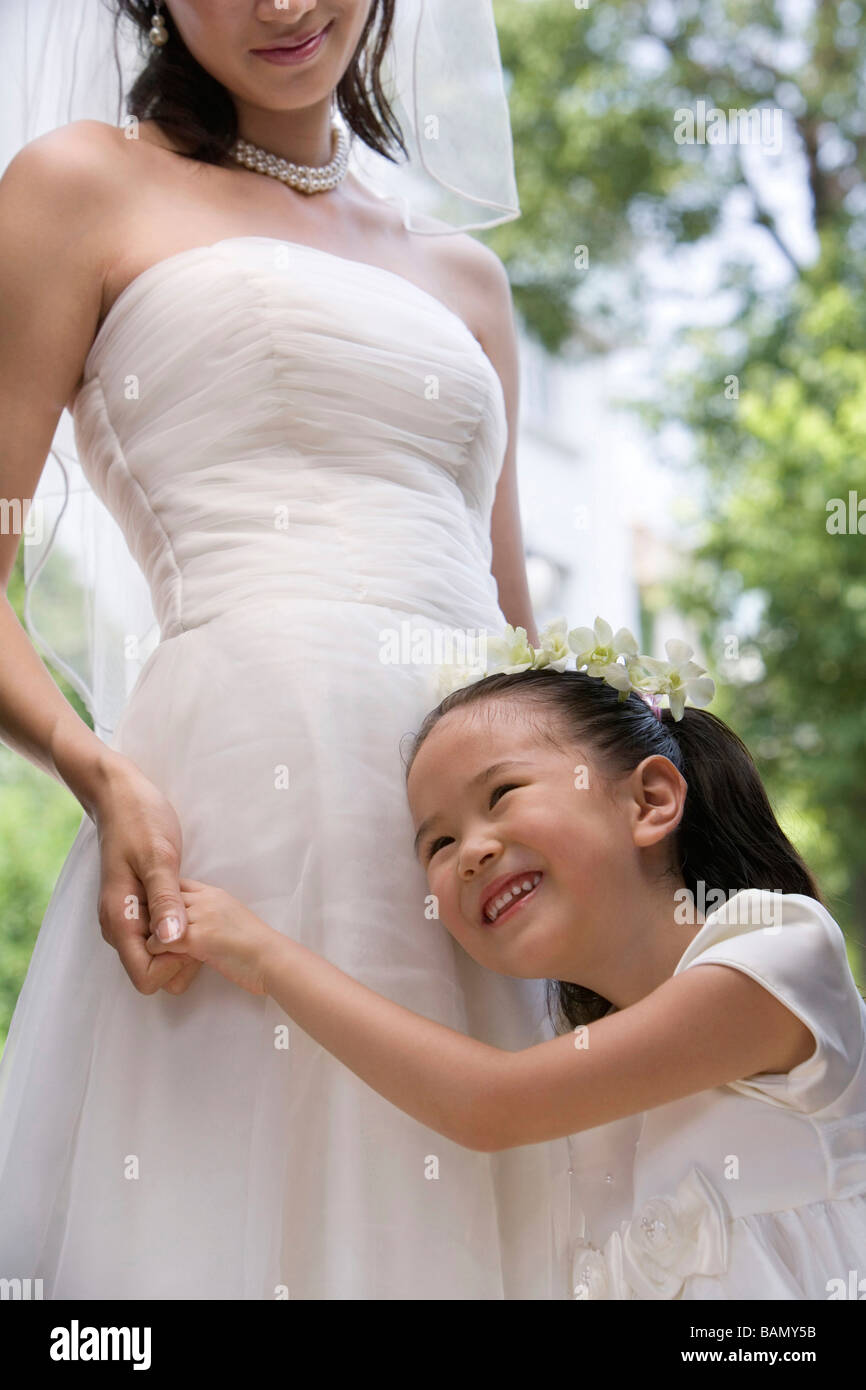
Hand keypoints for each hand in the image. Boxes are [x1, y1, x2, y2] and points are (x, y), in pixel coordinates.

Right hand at [93, 759, 198, 994]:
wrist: (119, 795)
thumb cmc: (139, 819)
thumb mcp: (159, 855)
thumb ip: (165, 899)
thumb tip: (171, 941)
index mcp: (121, 919)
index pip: (145, 977)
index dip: (173, 966)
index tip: (192, 935)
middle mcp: (119, 926)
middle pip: (151, 971)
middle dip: (180, 957)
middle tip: (197, 916)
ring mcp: (127, 918)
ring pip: (155, 955)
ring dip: (180, 942)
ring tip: (193, 906)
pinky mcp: (137, 908)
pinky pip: (157, 935)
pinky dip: (176, 927)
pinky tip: (187, 901)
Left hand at [145, 879, 277, 995]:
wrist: (271, 959)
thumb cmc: (254, 945)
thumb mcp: (229, 918)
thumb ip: (208, 914)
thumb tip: (188, 922)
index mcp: (213, 893)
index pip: (175, 883)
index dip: (159, 896)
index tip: (149, 911)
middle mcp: (205, 899)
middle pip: (162, 895)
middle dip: (147, 911)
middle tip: (138, 928)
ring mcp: (202, 917)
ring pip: (157, 917)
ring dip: (149, 933)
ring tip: (146, 946)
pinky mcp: (199, 939)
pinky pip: (162, 940)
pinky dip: (156, 950)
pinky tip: (159, 958)